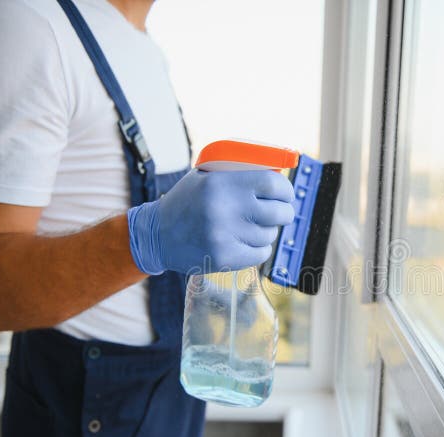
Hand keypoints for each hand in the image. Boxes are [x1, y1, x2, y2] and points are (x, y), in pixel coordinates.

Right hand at [127, 169, 294, 274]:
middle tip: (279, 212)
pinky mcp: (224, 258)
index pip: (272, 183)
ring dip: (266, 231)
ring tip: (249, 227)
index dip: (286, 189)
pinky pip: (261, 253)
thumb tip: (278, 173)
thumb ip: (238, 172)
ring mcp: (224, 236)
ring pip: (270, 235)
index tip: (286, 194)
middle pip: (279, 212)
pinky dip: (259, 249)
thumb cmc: (188, 202)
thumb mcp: (206, 176)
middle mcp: (224, 209)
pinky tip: (245, 242)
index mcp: (221, 184)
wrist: (157, 235)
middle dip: (285, 212)